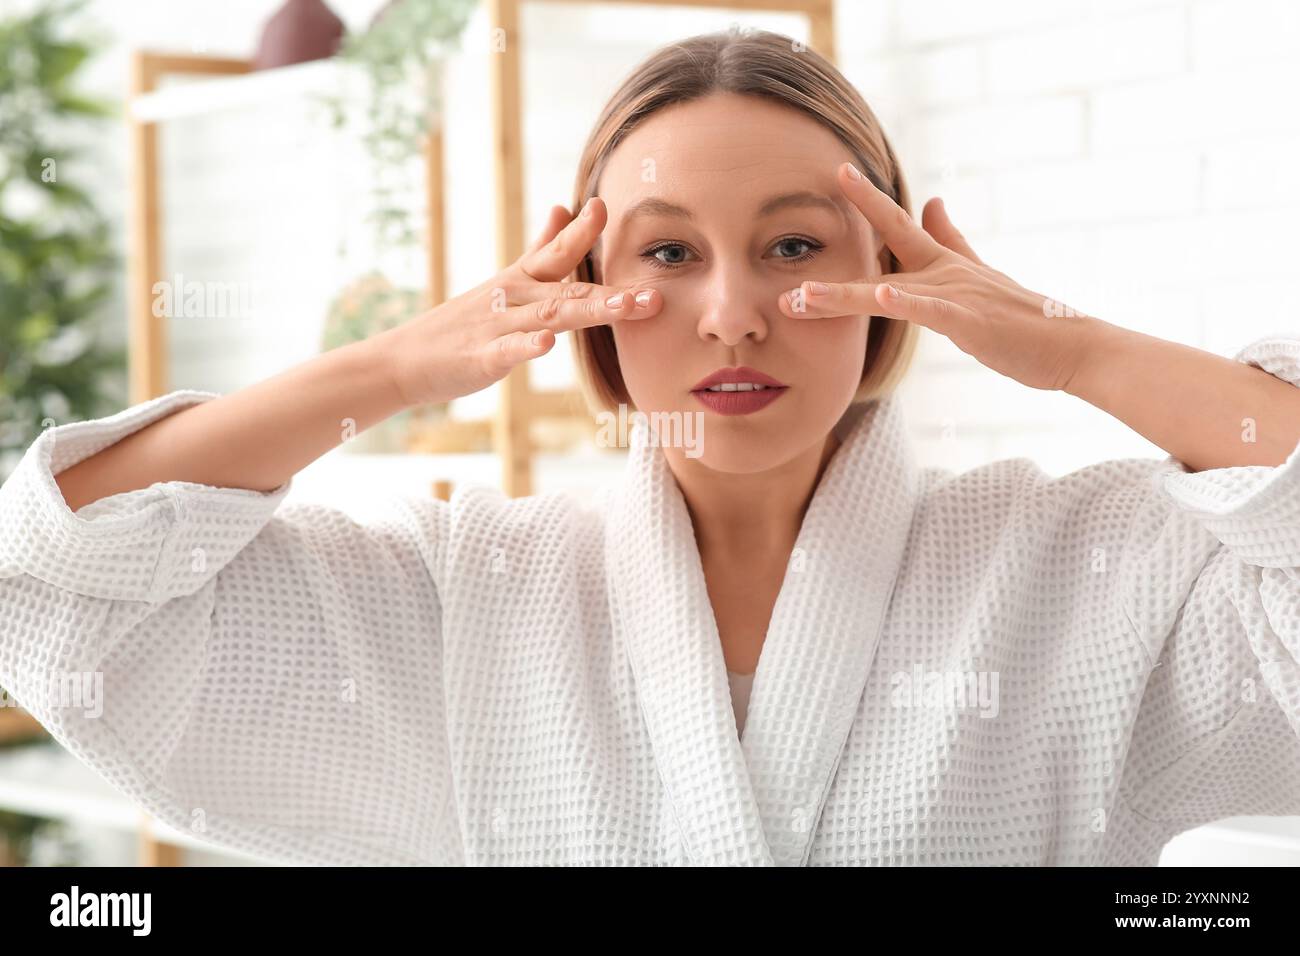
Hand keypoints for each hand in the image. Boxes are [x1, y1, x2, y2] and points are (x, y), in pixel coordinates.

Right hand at [379, 198, 662, 407]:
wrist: (405, 359)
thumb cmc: (463, 323)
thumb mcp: (506, 280)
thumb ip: (541, 247)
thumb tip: (563, 207)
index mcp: (521, 279)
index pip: (557, 251)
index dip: (581, 231)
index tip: (605, 206)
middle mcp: (514, 297)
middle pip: (568, 289)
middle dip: (612, 290)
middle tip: (653, 292)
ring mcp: (498, 326)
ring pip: (550, 316)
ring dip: (590, 311)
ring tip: (625, 308)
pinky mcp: (482, 358)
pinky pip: (508, 351)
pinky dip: (528, 347)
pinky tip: (548, 344)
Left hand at [777, 162, 1096, 391]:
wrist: (1069, 345)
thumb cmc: (1021, 319)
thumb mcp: (979, 272)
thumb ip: (950, 239)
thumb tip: (932, 202)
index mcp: (944, 265)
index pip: (900, 226)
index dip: (869, 199)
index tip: (840, 170)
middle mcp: (946, 273)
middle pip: (888, 250)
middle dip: (850, 235)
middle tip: (817, 213)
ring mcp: (957, 296)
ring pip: (890, 292)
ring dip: (844, 295)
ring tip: (804, 294)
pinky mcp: (971, 323)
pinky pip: (931, 312)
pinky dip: (906, 303)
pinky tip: (880, 296)